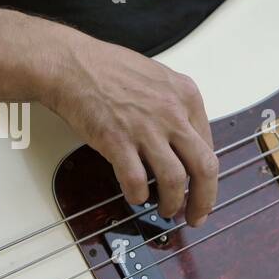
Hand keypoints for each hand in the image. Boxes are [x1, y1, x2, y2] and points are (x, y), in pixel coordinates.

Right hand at [40, 35, 217, 226]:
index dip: (206, 175)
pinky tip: (136, 196)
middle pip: (204, 168)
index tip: (202, 189)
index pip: (209, 147)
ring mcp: (146, 128)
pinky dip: (138, 194)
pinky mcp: (117, 140)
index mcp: (187, 96)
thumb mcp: (159, 79)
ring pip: (175, 179)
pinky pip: (136, 180)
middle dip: (204, 200)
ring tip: (166, 210)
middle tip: (197, 215)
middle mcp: (172, 113)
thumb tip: (187, 143)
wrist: (69, 63)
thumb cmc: (109, 69)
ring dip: (172, 203)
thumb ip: (178, 109)